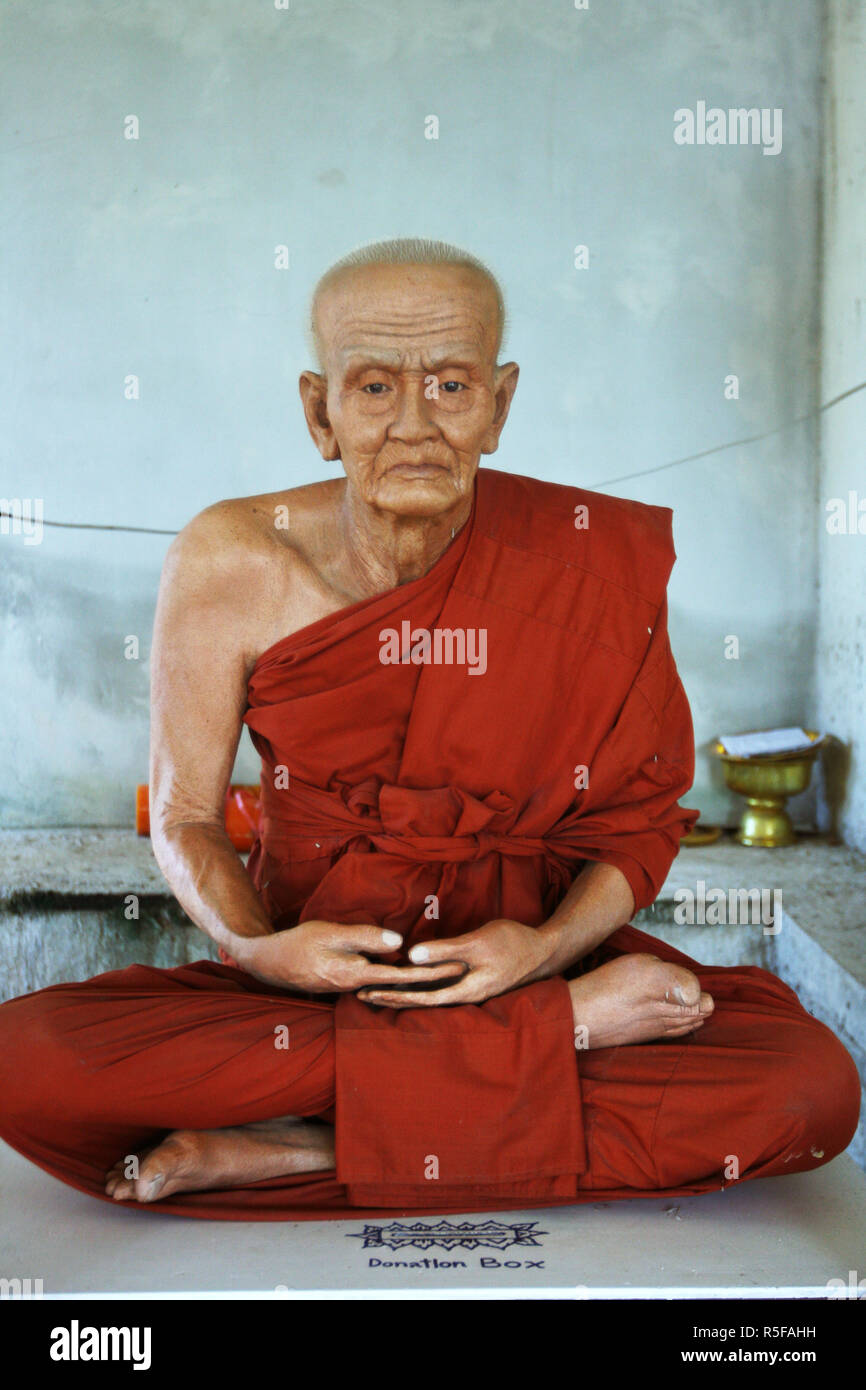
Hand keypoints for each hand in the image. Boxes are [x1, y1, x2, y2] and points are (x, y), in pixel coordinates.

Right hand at [235, 921, 465, 993]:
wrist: (269, 962)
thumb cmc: (299, 943)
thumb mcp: (331, 934)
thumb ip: (364, 938)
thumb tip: (399, 943)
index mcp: (357, 976)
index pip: (405, 975)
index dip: (433, 970)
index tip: (458, 966)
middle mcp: (358, 987)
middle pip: (403, 985)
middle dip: (433, 978)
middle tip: (463, 970)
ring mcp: (352, 988)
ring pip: (393, 986)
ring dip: (418, 981)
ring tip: (445, 975)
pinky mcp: (346, 984)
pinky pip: (380, 984)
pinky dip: (399, 980)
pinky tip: (410, 976)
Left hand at [356, 918, 557, 1008]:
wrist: (543, 951)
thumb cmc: (512, 943)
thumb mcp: (477, 942)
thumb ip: (445, 950)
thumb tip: (412, 957)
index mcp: (463, 990)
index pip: (420, 998)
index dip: (393, 995)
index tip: (368, 993)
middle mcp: (462, 996)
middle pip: (420, 1001)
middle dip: (390, 998)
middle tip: (361, 995)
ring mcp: (467, 992)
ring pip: (427, 996)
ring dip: (402, 993)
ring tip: (376, 991)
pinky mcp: (470, 984)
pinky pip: (438, 990)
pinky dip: (418, 987)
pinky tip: (407, 982)